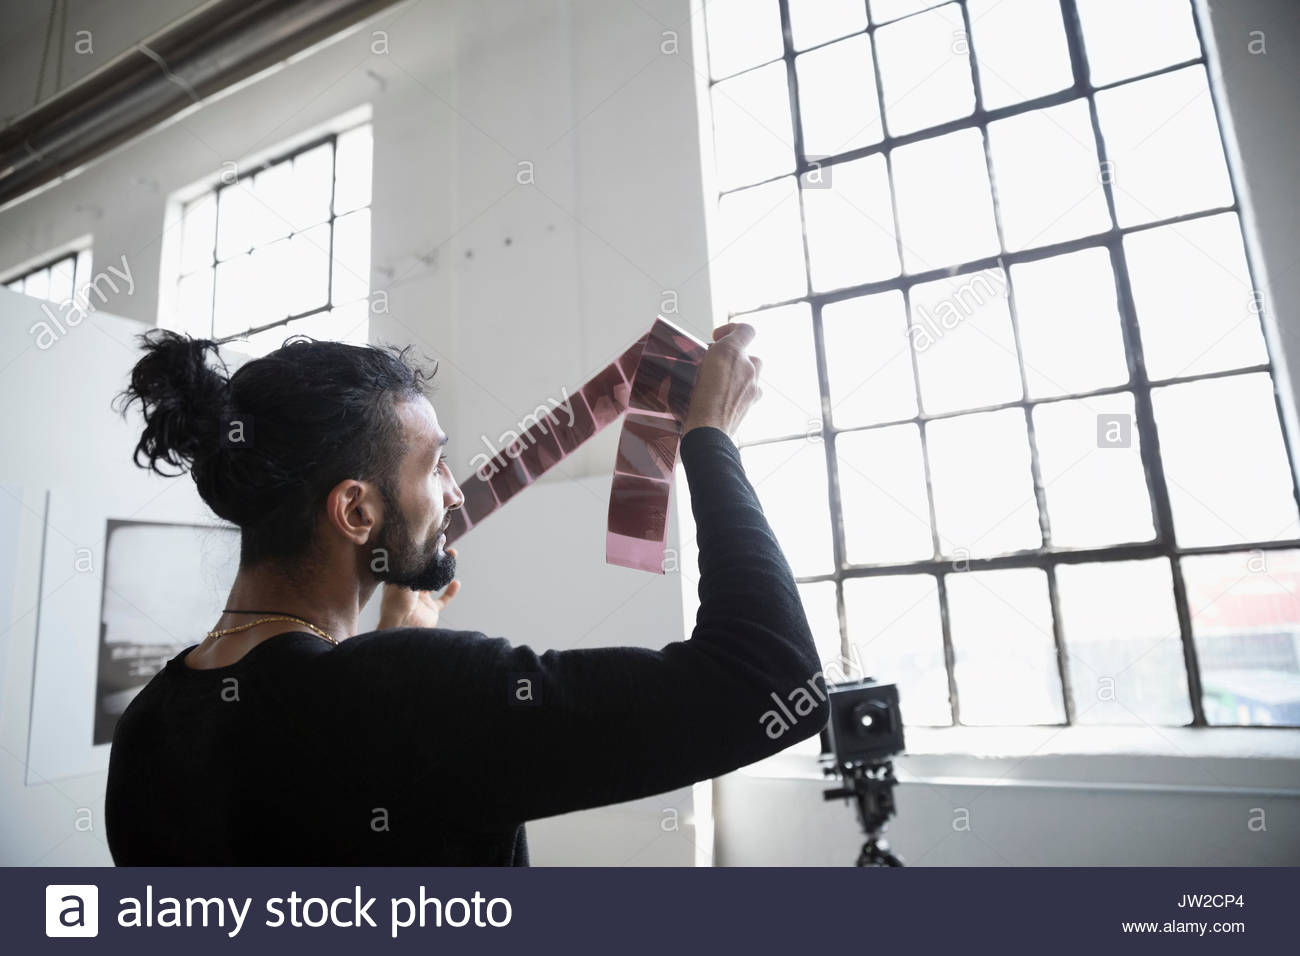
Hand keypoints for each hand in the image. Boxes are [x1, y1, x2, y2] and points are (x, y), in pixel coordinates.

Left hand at [377, 547, 460, 628]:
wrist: (402, 626)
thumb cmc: (396, 601)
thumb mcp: (404, 576)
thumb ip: (414, 564)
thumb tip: (420, 547)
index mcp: (400, 579)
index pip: (412, 562)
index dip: (421, 550)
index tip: (430, 537)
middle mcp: (410, 588)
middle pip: (425, 569)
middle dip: (434, 556)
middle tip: (443, 542)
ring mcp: (421, 599)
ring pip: (435, 580)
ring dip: (444, 568)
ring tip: (453, 554)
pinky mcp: (431, 609)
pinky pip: (443, 600)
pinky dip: (450, 592)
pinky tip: (456, 583)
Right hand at [682, 322, 762, 437]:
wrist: (707, 432)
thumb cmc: (694, 403)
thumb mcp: (689, 370)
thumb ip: (701, 358)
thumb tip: (703, 358)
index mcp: (730, 352)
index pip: (745, 330)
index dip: (731, 330)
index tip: (717, 338)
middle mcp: (747, 366)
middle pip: (748, 353)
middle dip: (733, 356)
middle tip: (715, 364)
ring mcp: (753, 385)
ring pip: (752, 371)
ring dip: (740, 373)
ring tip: (721, 382)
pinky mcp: (752, 402)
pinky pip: (752, 390)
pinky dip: (741, 390)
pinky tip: (725, 398)